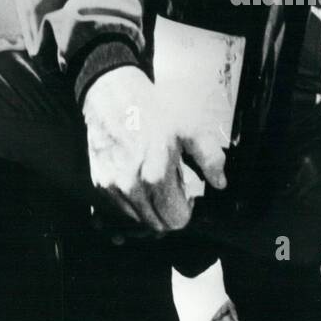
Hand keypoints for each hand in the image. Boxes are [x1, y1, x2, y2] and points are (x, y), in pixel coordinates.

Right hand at [82, 65, 225, 232]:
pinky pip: (121, 206)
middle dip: (169, 211)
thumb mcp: (191, 128)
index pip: (176, 220)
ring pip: (138, 218)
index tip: (188, 194)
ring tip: (155, 179)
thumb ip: (210, 159)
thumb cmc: (154, 110)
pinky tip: (139, 175)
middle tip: (174, 187)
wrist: (114, 95)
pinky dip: (133, 199)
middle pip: (157, 225)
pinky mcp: (100, 183)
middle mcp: (131, 187)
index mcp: (155, 177)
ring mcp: (112, 187)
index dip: (187, 209)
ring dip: (150, 207)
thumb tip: (220, 183)